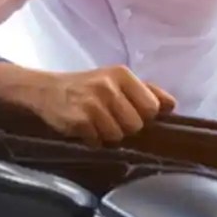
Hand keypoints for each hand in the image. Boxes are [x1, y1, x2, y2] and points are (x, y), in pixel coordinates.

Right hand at [27, 65, 176, 146]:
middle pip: (136, 125)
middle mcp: (108, 86)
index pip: (152, 107)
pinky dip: (91, 139)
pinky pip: (97, 142)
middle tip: (108, 118)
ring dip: (106, 135)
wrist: (44, 90)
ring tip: (94, 123)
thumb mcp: (115, 81)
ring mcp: (92, 103)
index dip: (143, 116)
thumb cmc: (86, 87)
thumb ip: (146, 91)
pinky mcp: (78, 120)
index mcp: (122, 75)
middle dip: (124, 128)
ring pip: (117, 136)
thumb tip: (172, 106)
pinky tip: (82, 128)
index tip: (128, 112)